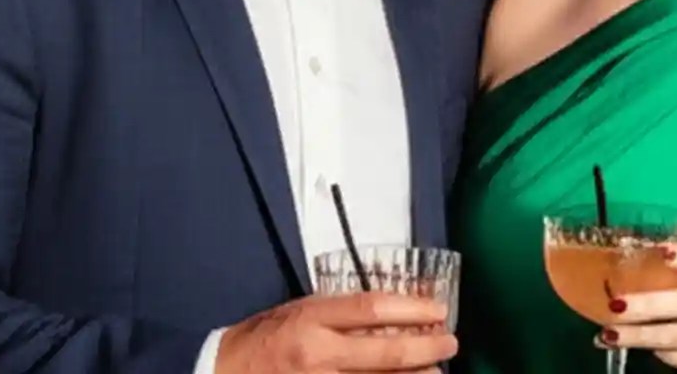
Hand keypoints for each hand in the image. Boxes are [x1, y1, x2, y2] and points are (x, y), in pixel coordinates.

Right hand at [215, 292, 456, 373]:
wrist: (225, 372)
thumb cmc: (266, 338)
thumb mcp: (300, 310)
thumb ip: (341, 311)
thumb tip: (395, 308)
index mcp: (312, 320)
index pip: (372, 309)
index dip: (412, 310)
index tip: (438, 310)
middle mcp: (318, 354)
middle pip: (387, 353)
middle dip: (428, 348)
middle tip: (450, 342)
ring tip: (436, 370)